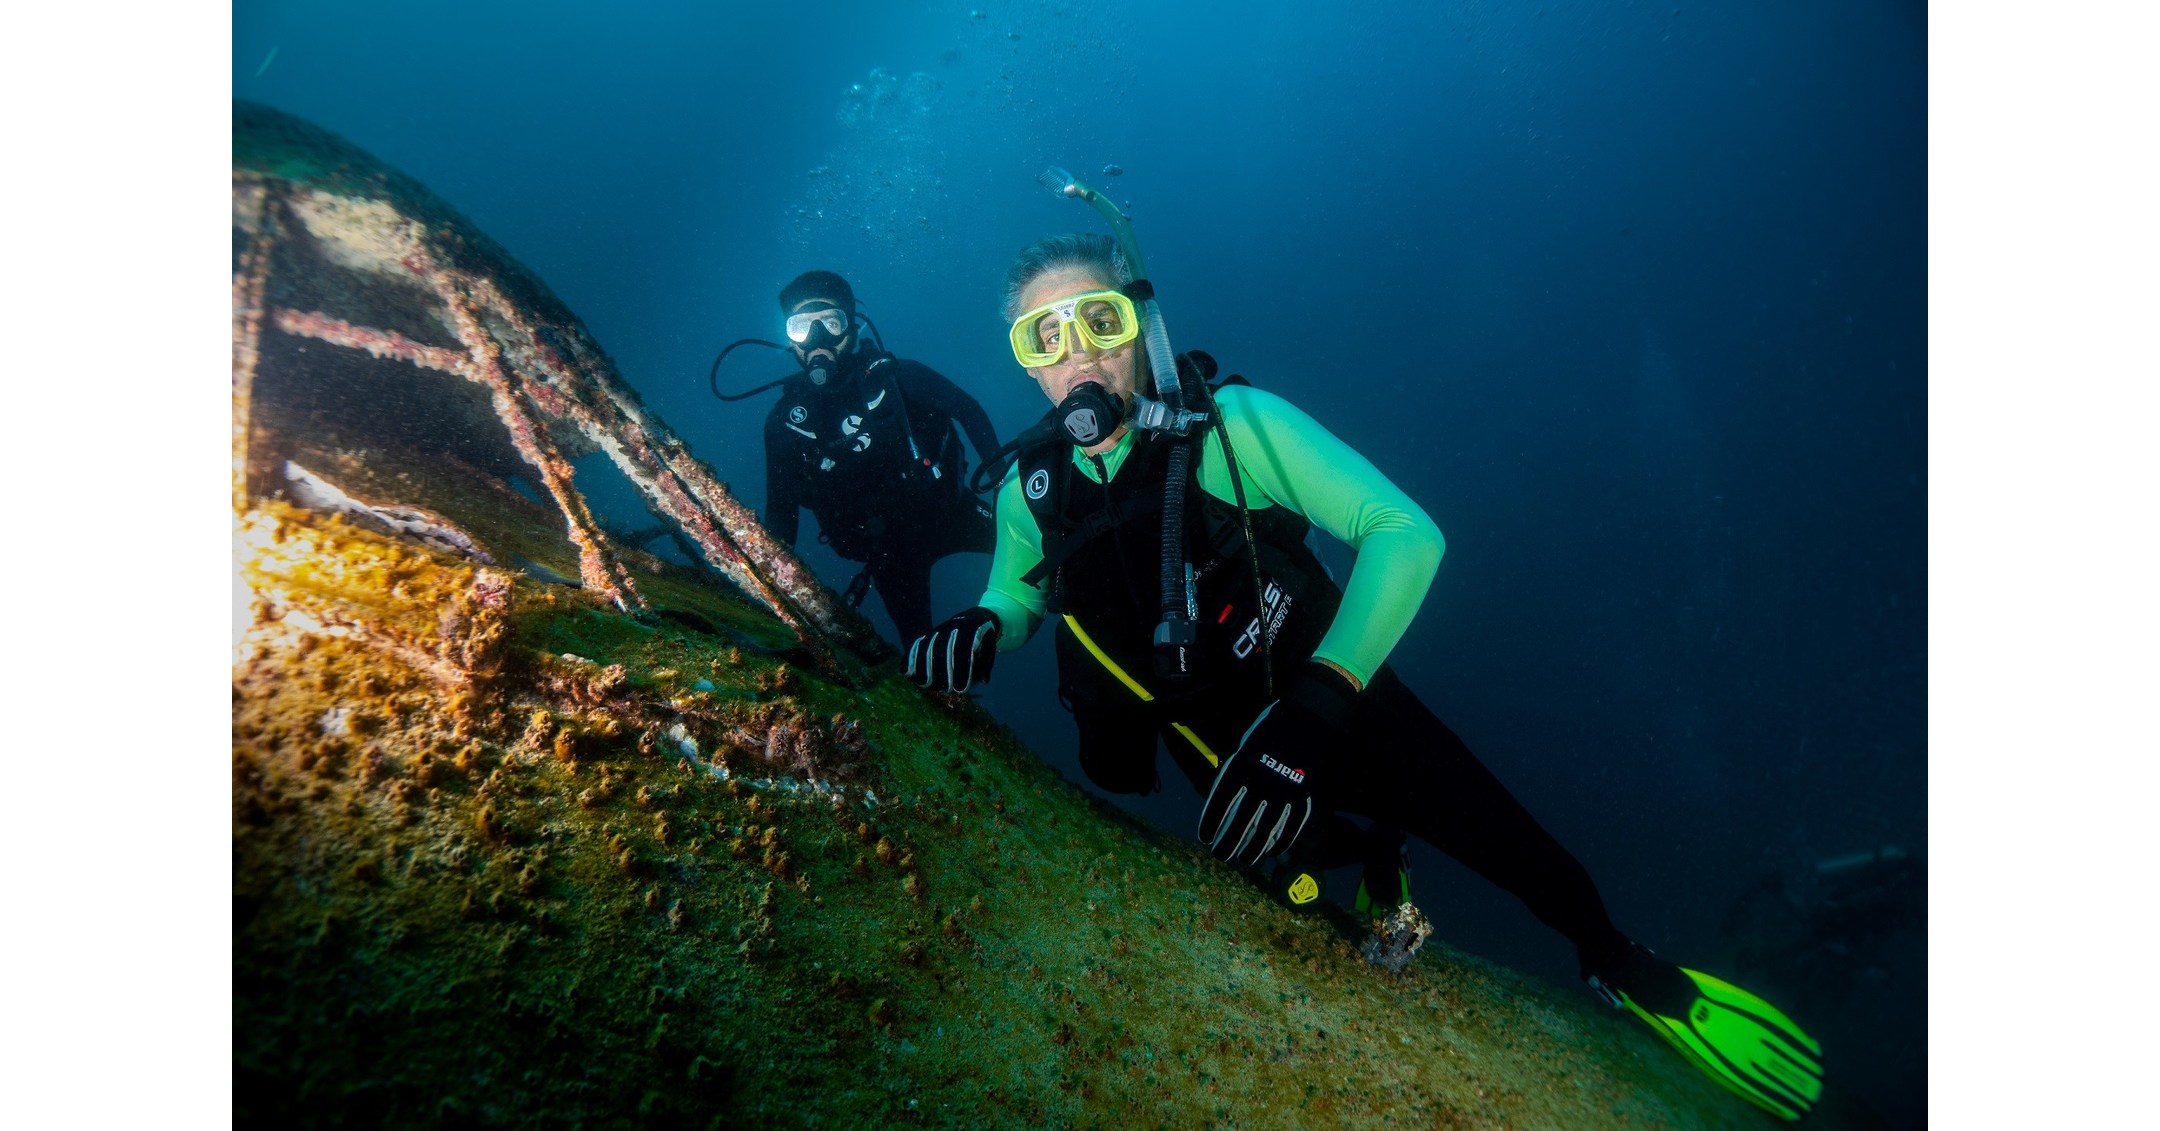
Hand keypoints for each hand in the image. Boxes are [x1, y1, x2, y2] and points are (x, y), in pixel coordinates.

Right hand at [906, 607, 1000, 692]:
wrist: (974, 617)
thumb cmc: (982, 639)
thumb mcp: (989, 647)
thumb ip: (986, 663)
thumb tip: (983, 680)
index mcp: (971, 630)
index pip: (964, 650)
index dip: (962, 669)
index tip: (960, 689)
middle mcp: (952, 628)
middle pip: (943, 648)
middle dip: (942, 670)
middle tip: (944, 689)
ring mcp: (938, 630)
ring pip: (927, 646)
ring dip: (923, 666)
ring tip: (923, 684)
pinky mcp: (927, 634)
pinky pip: (916, 645)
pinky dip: (909, 658)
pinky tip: (906, 673)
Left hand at [1197, 662, 1359, 867]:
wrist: (1309, 718)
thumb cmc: (1270, 730)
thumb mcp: (1245, 746)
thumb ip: (1236, 775)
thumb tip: (1226, 804)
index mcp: (1243, 765)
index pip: (1221, 801)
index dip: (1211, 822)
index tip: (1204, 838)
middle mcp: (1262, 782)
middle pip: (1242, 822)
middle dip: (1228, 843)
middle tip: (1219, 856)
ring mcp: (1285, 791)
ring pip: (1267, 830)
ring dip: (1255, 850)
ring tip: (1245, 861)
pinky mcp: (1304, 796)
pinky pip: (1292, 826)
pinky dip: (1283, 841)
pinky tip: (1273, 852)